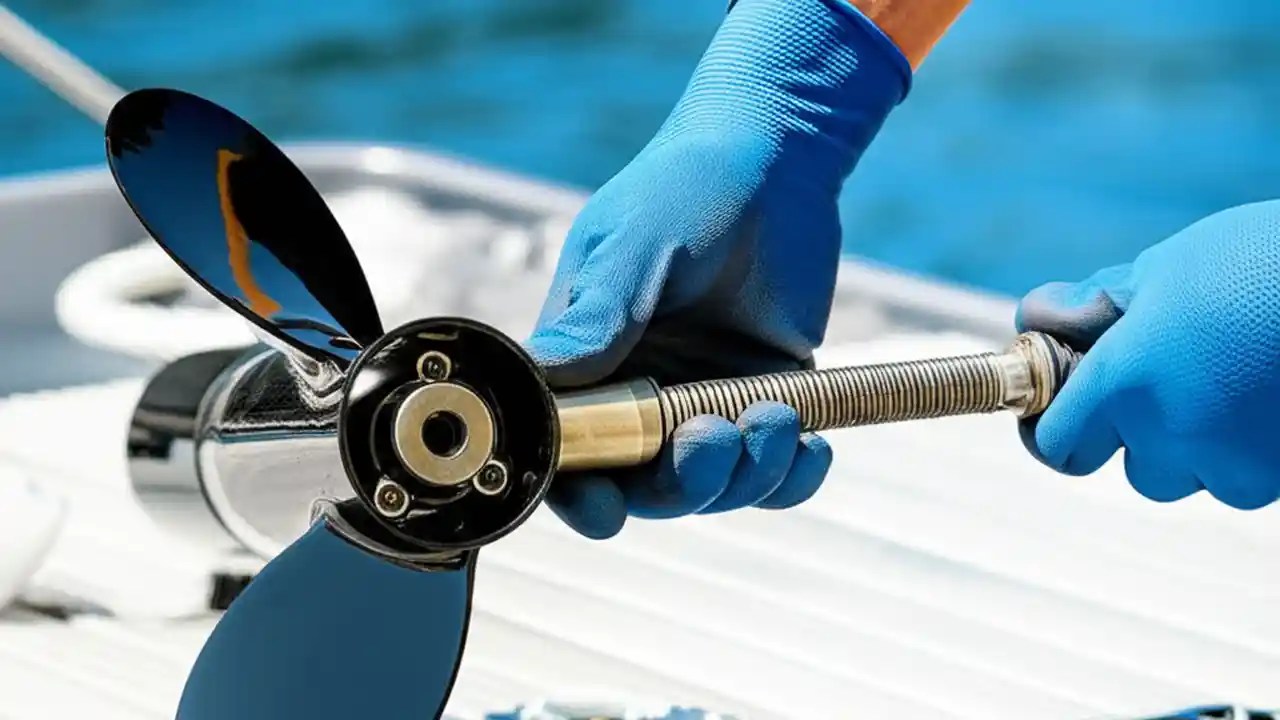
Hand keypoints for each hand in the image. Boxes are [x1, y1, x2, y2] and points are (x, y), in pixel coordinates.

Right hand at [525, 0, 910, 537]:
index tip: (604, 509)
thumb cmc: (685, 190)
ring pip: (713, 488)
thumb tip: (541, 382)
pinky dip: (793, 476)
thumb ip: (595, 318)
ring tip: (776, 415)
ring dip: (744, 474)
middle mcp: (640, 393)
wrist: (775, 161)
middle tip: (714, 437)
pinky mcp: (764, 397)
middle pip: (644, 486)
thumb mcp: (630, 249)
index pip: (567, 450)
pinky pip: (775, 471)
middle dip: (682, 483)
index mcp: (587, 362)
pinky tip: (812, 447)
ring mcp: (703, 400)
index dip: (578, 493)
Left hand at [1017, 200, 1279, 509]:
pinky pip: (1253, 477)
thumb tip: (1037, 318)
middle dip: (1141, 435)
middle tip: (1167, 378)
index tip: (1058, 409)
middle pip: (1136, 470)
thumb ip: (1092, 306)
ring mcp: (1241, 465)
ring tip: (1230, 377)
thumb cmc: (1261, 261)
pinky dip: (1250, 447)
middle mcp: (1175, 437)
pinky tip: (1265, 392)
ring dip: (1201, 445)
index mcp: (1125, 386)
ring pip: (1199, 477)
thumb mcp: (1163, 268)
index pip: (1057, 447)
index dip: (1052, 430)